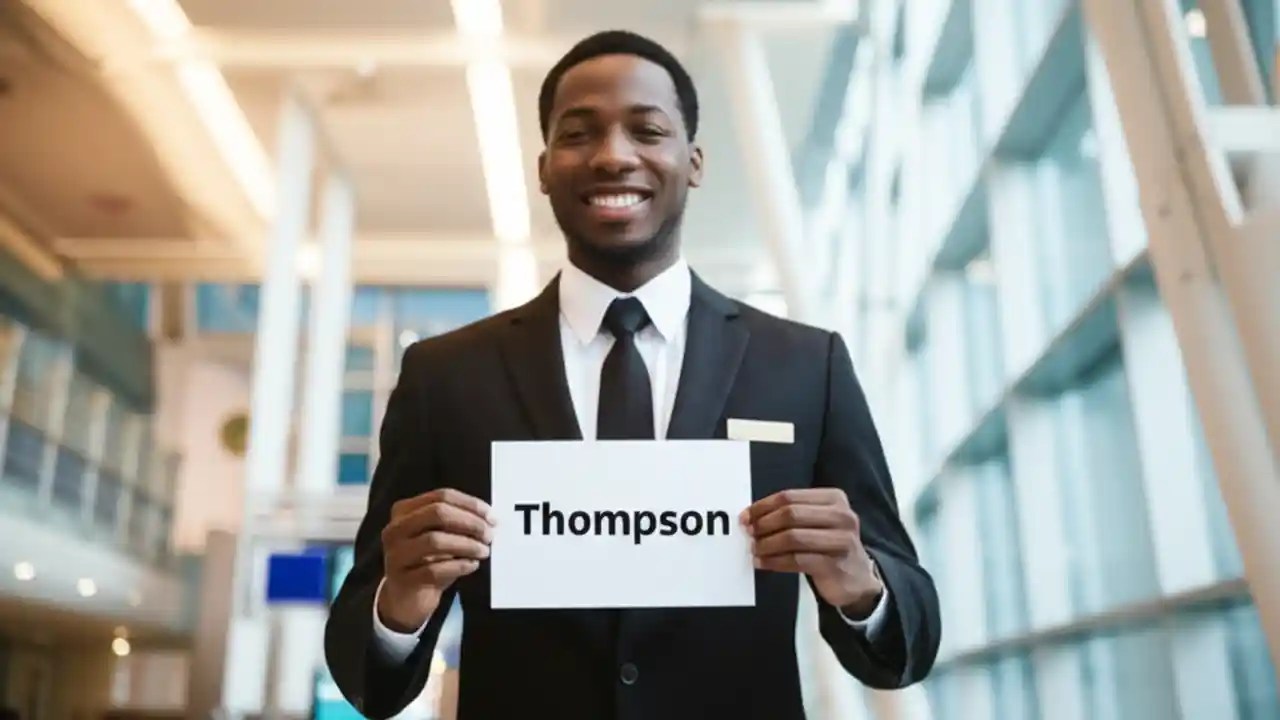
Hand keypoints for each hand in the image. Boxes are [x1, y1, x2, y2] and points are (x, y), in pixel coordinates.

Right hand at [378, 488, 495, 631]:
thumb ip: (457, 524)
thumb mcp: (440, 536)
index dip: (470, 504)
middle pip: (437, 513)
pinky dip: (458, 566)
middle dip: (469, 522)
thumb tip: (489, 519)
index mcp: (405, 510)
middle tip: (489, 534)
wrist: (406, 598)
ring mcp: (395, 554)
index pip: (441, 496)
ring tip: (483, 551)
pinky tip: (472, 565)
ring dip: (466, 544)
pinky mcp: (402, 580)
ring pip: (435, 540)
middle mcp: (395, 528)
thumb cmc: (427, 561)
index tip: (491, 516)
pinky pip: (434, 570)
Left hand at [741, 488, 883, 617]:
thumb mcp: (818, 522)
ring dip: (767, 544)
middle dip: (764, 524)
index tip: (746, 517)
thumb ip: (792, 514)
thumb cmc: (829, 546)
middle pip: (791, 514)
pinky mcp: (834, 565)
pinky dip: (775, 561)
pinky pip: (797, 560)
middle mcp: (841, 516)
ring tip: (754, 549)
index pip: (790, 496)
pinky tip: (763, 563)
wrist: (857, 579)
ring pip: (793, 537)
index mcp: (835, 498)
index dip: (763, 506)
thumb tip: (752, 517)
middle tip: (749, 533)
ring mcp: (841, 541)